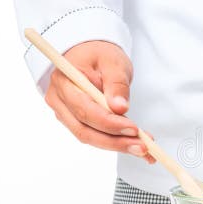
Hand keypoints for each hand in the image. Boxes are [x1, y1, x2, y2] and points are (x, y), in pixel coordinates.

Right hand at [44, 40, 153, 162]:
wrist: (90, 53)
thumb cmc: (99, 54)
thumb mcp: (113, 61)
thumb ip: (116, 83)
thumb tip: (120, 108)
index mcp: (64, 82)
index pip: (85, 109)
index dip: (109, 123)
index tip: (133, 129)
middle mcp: (59, 101)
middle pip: (85, 130)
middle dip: (116, 141)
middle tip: (143, 147)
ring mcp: (66, 113)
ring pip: (90, 136)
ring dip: (117, 145)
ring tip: (143, 150)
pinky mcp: (77, 120)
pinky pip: (95, 135)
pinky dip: (115, 142)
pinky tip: (135, 146)